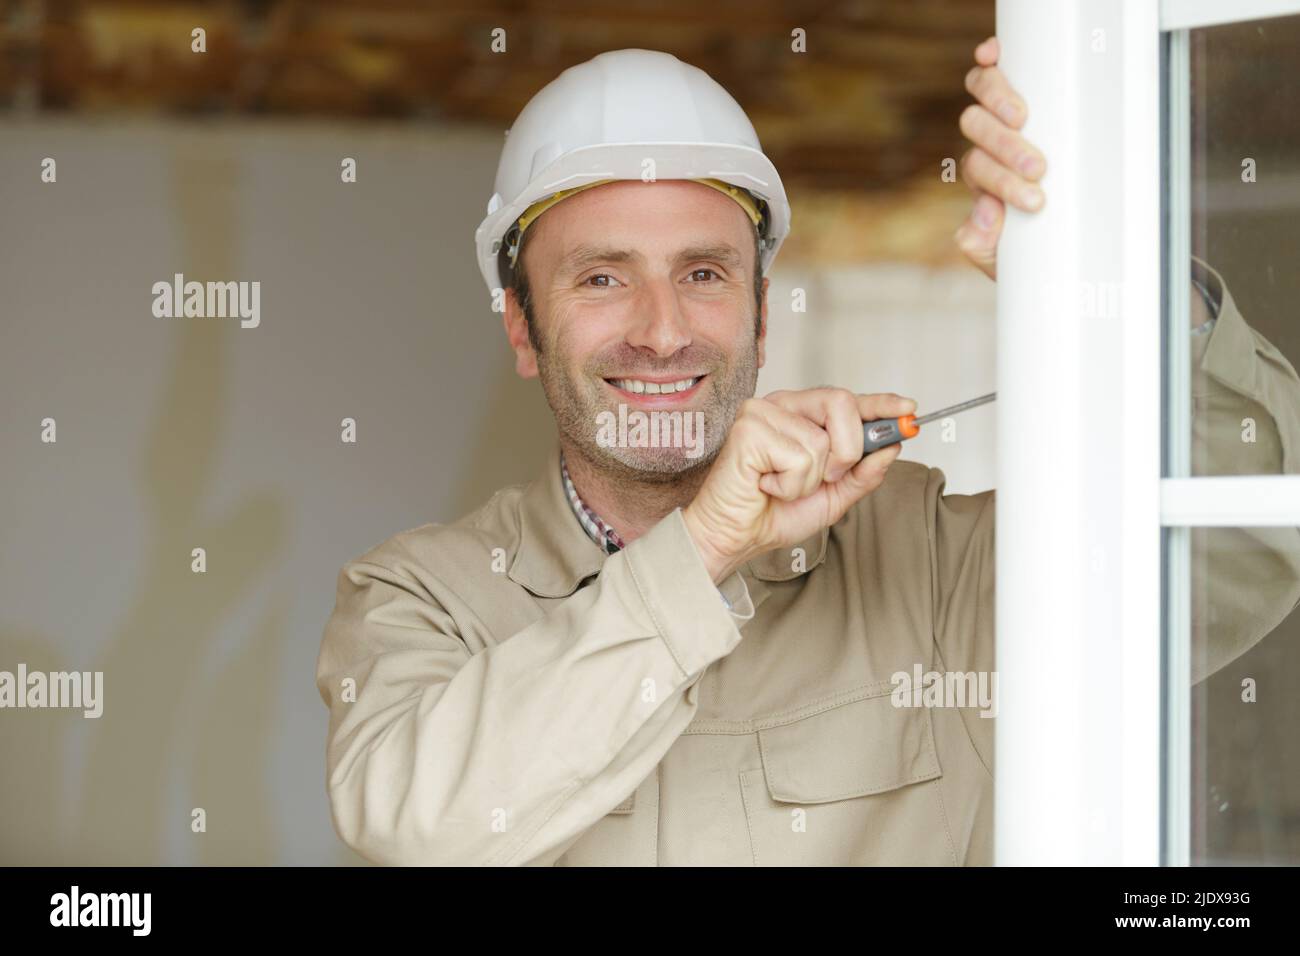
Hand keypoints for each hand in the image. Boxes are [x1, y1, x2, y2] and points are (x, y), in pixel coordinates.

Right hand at [682, 388, 915, 581]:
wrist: (735, 537)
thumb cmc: (774, 513)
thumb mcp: (833, 497)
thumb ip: (863, 473)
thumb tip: (891, 447)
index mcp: (803, 415)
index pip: (848, 400)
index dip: (880, 403)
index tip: (908, 408)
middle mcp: (784, 406)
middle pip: (843, 404)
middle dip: (847, 451)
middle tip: (824, 477)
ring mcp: (763, 412)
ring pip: (822, 440)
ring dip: (810, 479)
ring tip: (781, 485)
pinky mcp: (748, 429)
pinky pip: (798, 457)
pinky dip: (789, 484)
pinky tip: (766, 485)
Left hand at [955, 36, 1047, 279]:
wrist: (1055, 241)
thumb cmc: (1033, 242)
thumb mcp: (1002, 256)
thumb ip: (981, 245)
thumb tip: (977, 220)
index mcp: (982, 177)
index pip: (978, 168)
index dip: (1000, 182)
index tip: (1034, 200)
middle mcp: (986, 144)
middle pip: (977, 131)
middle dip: (1005, 149)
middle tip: (1037, 167)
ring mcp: (1001, 117)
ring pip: (983, 98)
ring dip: (998, 103)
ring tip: (1022, 118)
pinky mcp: (1019, 93)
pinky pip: (991, 68)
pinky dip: (989, 59)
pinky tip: (994, 55)